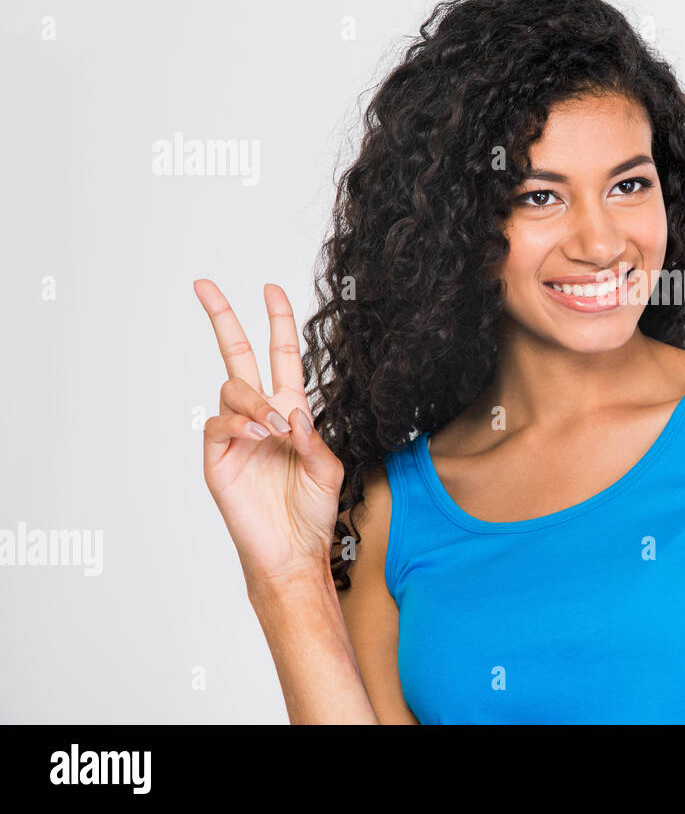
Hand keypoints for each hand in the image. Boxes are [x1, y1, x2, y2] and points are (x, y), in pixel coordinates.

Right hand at [194, 280, 343, 588]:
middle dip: (223, 318)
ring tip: (273, 429)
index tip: (271, 289)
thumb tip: (290, 412)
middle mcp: (260, 416)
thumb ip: (313, 438)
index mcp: (290, 412)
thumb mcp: (329, 469)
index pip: (281, 356)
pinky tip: (257, 435)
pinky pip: (217, 422)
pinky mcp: (217, 458)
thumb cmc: (312, 511)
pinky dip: (238, 422)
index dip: (278, 322)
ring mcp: (236, 434)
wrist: (293, 550)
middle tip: (204, 285)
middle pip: (238, 355)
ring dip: (254, 401)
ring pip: (232, 388)